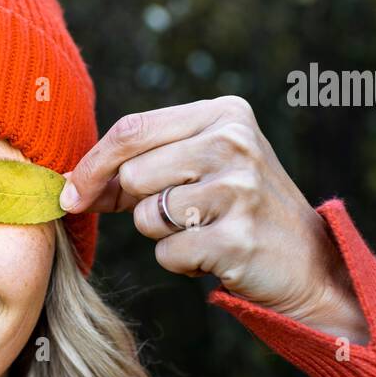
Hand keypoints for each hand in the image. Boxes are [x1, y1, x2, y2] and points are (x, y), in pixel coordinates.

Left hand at [60, 96, 368, 343]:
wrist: (306, 262)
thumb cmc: (236, 209)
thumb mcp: (198, 167)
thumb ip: (141, 164)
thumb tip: (70, 184)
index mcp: (224, 114)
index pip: (130, 130)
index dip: (91, 165)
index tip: (70, 193)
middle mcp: (235, 143)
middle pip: (132, 175)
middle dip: (137, 204)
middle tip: (179, 213)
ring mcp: (239, 189)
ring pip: (145, 216)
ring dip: (162, 234)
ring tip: (205, 230)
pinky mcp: (237, 238)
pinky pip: (167, 253)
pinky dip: (181, 261)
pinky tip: (216, 254)